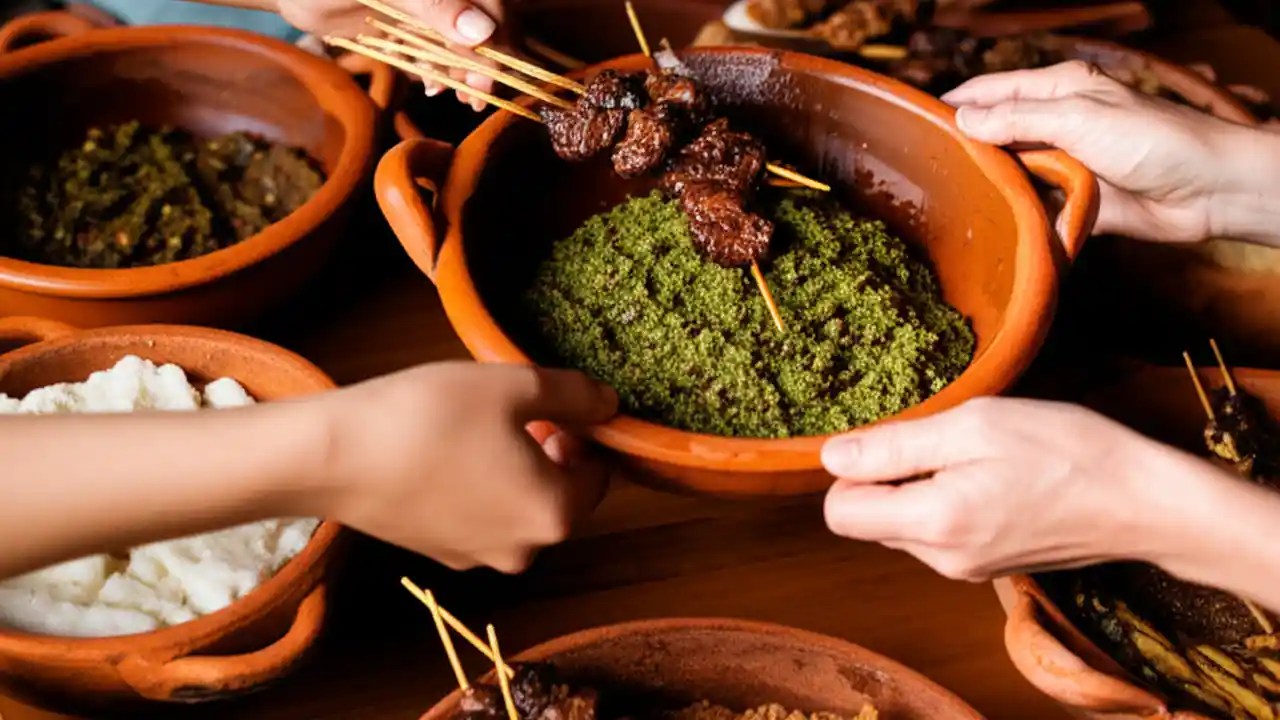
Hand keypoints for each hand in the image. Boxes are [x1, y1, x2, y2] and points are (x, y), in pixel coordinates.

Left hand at [275, 0, 504, 107]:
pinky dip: (441, 72)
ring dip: (466, 73)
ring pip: (463, 43)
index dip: (499, 39)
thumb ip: (432, 5)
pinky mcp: (407, 28)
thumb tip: (481, 32)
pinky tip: (435, 87)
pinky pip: (436, 52)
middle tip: (478, 98)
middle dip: (485, 63)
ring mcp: (426, 10)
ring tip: (462, 99)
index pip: (491, 4)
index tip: (492, 75)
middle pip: (482, 26)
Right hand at [308, 362, 617, 572]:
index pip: (598, 474)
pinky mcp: (438, 553)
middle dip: (551, 452)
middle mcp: (523, 550)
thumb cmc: (431, 416)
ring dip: (515, 467)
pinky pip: (479, 516)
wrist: (335, 457)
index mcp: (554, 514)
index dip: (584, 433)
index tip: (556, 402)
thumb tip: (609, 404)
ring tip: (480, 423)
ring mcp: (477, 557)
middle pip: (560, 495)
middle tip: (518, 407)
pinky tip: (446, 448)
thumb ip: (575, 395)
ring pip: (518, 505)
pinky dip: (478, 485)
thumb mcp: (515, 386)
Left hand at [820, 397, 1204, 581]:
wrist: (1143, 502)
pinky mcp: (986, 567)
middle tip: (944, 442)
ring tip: (976, 458)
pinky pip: (937, 533)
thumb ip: (895, 445)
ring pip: (902, 524)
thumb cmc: (1066, 452)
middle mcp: (941, 558)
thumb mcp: (974, 426)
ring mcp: (964, 569)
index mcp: (933, 523)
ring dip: (919, 488)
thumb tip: (831, 456)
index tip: (893, 440)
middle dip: (886, 477)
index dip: (851, 470)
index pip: (839, 512)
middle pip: (868, 518)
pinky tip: (993, 478)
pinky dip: (947, 502)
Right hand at [942, 60, 1279, 244]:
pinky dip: (1015, 218)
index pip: (989, 91)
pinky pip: (1032, 210)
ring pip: (1009, 175)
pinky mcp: (1071, 203)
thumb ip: (1018, 118)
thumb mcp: (1078, 118)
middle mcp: (1055, 125)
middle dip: (963, 150)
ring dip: (987, 188)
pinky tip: (986, 228)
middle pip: (994, 135)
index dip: (952, 104)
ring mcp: (1062, 165)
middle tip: (920, 172)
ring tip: (944, 202)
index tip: (913, 124)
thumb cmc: (1154, 140)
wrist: (1208, 190)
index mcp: (1055, 90)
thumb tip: (963, 120)